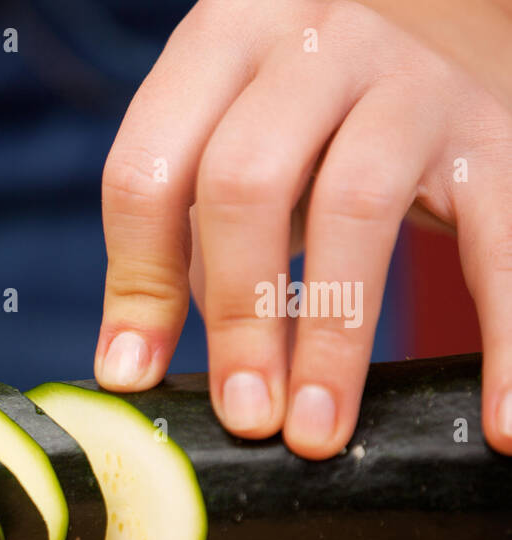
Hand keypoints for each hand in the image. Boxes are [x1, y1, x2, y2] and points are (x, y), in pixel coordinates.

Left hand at [94, 0, 511, 457]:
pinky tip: (498, 418)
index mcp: (221, 40)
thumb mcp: (226, 134)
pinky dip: (505, 341)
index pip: (148, 170)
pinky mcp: (493, 128)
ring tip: (316, 430)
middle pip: (244, 186)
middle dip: (236, 317)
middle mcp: (312, 44)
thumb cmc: (307, 105)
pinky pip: (501, 241)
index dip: (135, 283)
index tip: (134, 375)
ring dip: (331, 337)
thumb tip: (132, 366)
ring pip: (354, 208)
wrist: (445, 10)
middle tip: (243, 415)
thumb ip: (177, 233)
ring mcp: (409, 80)